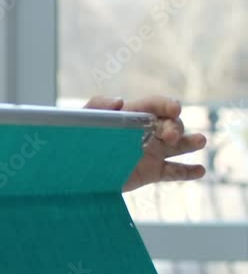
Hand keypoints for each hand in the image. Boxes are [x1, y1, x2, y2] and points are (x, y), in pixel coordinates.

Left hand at [83, 95, 207, 191]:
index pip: (154, 105)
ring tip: (199, 140)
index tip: (174, 109)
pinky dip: (189, 171)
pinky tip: (200, 170)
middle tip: (170, 136)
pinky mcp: (152, 172)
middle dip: (175, 126)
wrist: (73, 172)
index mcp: (131, 115)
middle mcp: (145, 131)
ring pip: (179, 145)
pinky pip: (175, 171)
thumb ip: (98, 106)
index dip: (166, 104)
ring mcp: (151, 152)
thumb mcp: (82, 120)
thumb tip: (120, 101)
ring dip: (191, 141)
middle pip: (170, 123)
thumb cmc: (75, 140)